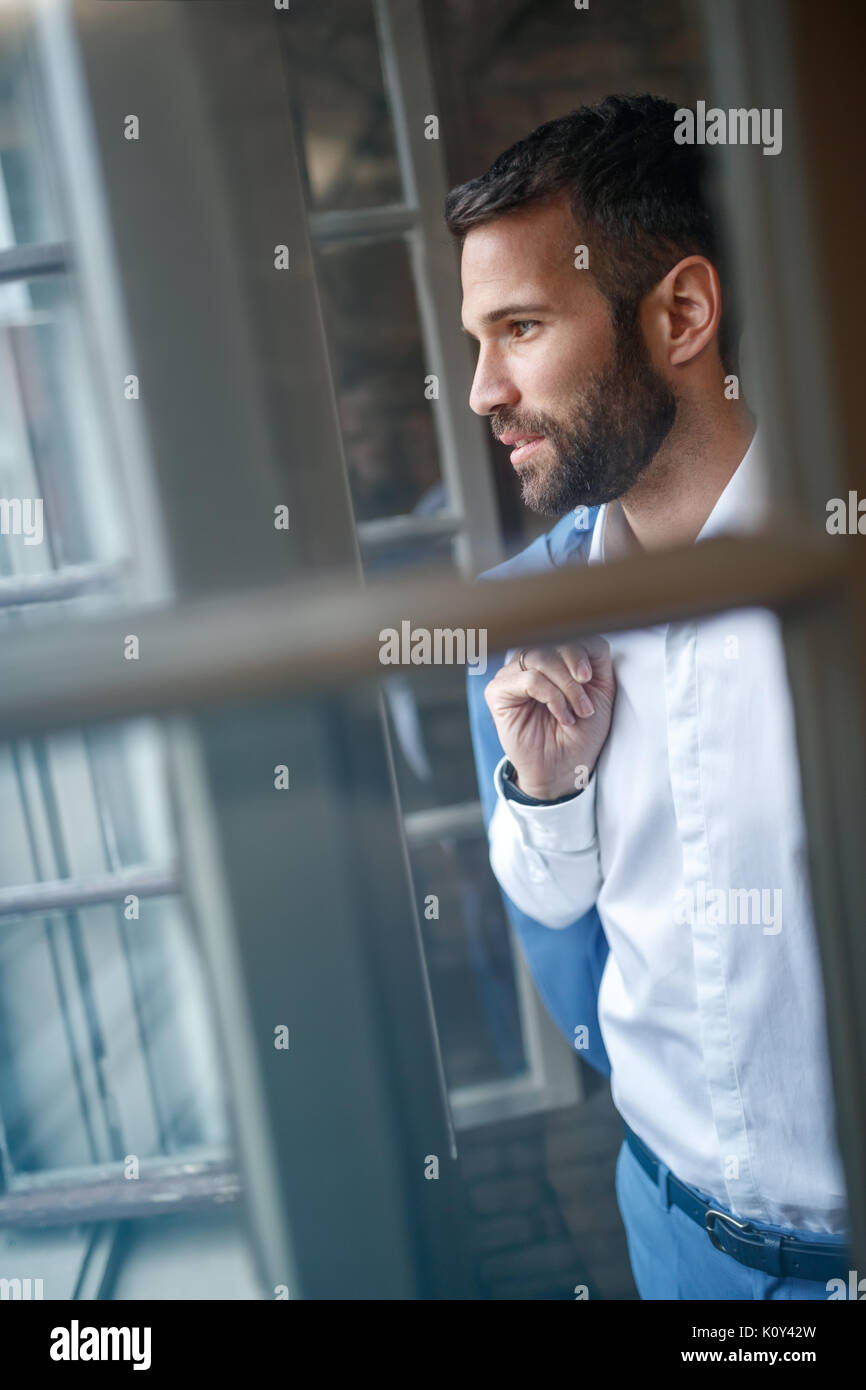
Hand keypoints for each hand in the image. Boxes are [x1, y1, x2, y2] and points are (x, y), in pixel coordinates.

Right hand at [484, 637, 615, 799]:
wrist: (568, 767)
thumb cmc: (582, 731)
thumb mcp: (600, 688)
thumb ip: (595, 656)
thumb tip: (584, 631)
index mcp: (553, 657)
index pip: (567, 632)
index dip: (581, 650)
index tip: (589, 678)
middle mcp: (530, 662)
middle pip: (553, 642)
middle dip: (574, 673)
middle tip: (586, 705)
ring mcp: (512, 675)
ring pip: (540, 657)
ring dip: (566, 687)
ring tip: (576, 712)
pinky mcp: (498, 692)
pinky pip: (528, 678)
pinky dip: (551, 696)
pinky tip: (561, 716)